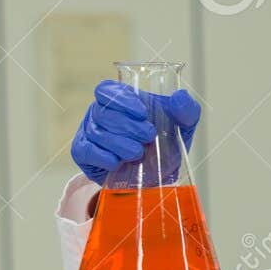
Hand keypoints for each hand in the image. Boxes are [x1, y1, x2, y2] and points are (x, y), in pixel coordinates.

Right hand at [70, 80, 200, 183]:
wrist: (156, 180)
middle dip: (127, 126)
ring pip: (96, 132)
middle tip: (148, 137)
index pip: (107, 89)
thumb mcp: (182, 128)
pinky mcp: (83, 154)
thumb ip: (186, 110)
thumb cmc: (165, 147)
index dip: (122, 99)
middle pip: (103, 112)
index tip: (143, 113)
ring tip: (138, 153)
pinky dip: (103, 157)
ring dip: (119, 144)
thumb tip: (179, 96)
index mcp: (120, 100)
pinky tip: (118, 163)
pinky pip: (85, 151)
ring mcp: (89, 133)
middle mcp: (101, 113)